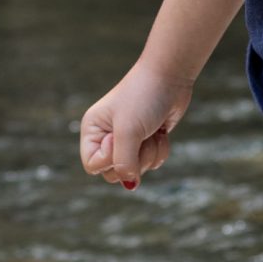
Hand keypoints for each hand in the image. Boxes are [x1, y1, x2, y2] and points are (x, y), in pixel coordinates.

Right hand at [79, 62, 194, 190]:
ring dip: (150, 153)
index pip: (93, 166)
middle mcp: (107, 137)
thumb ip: (124, 162)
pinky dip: (160, 150)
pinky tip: (161, 131)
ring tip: (152, 131)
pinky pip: (152, 162)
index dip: (109, 159)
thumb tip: (130, 184)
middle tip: (140, 137)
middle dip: (134, 159)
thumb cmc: (143, 97)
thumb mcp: (128, 131)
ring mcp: (128, 140)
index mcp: (93, 130)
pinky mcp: (147, 141)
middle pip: (115, 172)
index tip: (121, 139)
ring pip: (137, 169)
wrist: (170, 77)